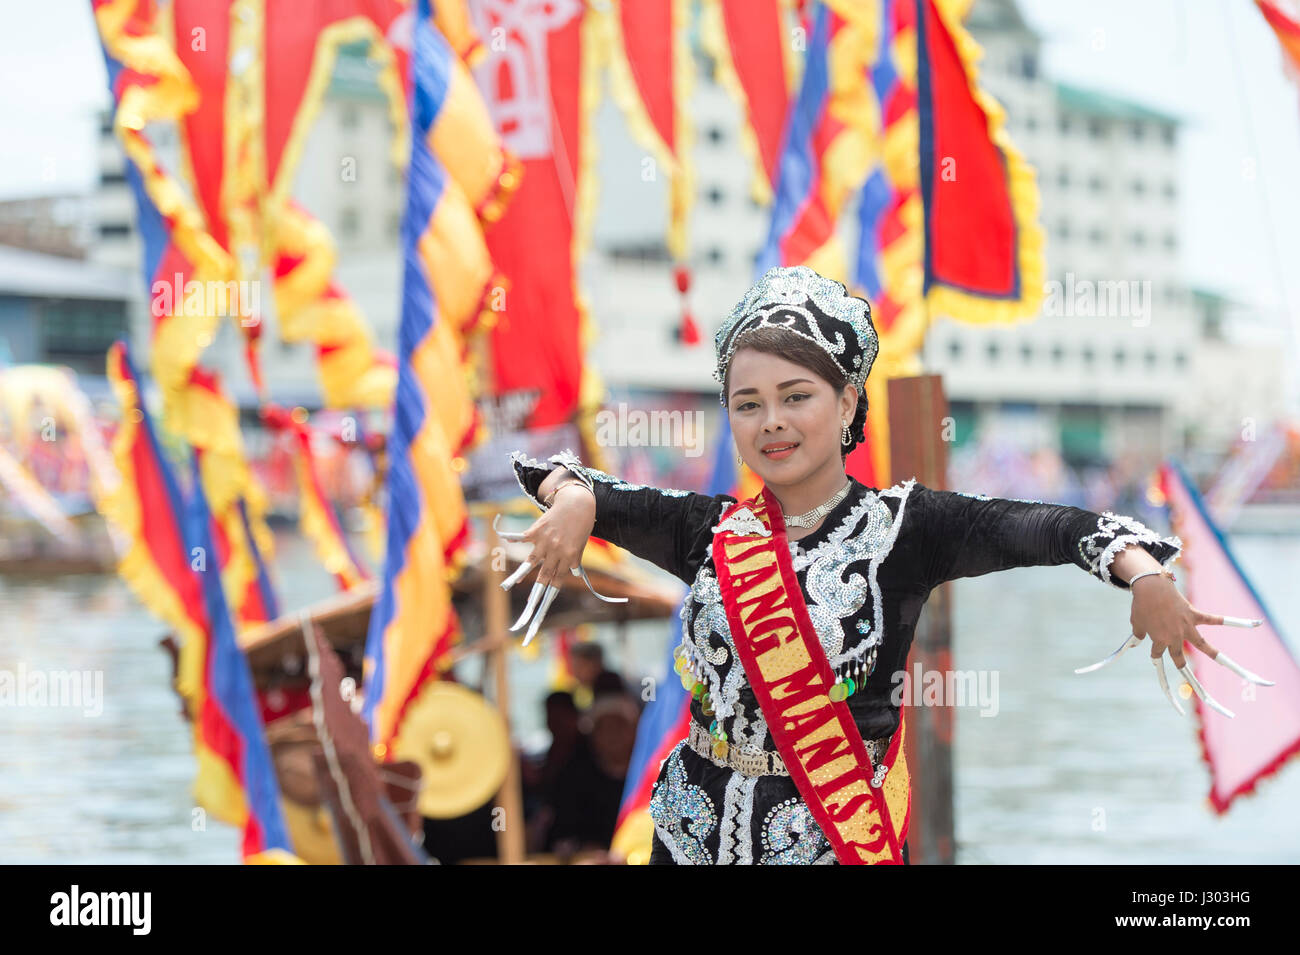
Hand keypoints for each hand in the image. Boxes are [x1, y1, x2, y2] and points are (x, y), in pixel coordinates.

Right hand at [494, 485, 607, 644]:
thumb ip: (573, 562)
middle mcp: (556, 555)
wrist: (578, 504)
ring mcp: (545, 543)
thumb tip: (574, 575)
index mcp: (568, 561)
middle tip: (524, 620)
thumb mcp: (579, 546)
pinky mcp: (537, 530)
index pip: (555, 587)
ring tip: (505, 588)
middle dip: (534, 603)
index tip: (536, 618)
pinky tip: (502, 536)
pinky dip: (511, 536)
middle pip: (542, 582)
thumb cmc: (580, 526)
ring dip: (518, 576)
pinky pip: (522, 537)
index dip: (545, 604)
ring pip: (529, 564)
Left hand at [1074, 575, 1270, 716]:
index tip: (1154, 649)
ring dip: (1222, 660)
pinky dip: (1233, 622)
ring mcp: (1187, 628)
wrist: (1150, 587)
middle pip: (1180, 661)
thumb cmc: (1141, 605)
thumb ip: (1139, 634)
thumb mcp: (1136, 622)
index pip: (1158, 655)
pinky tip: (1253, 624)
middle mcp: (1175, 638)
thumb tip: (1139, 640)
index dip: (1155, 653)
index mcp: (1159, 642)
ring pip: (1205, 648)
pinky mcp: (1195, 615)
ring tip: (1238, 673)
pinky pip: (1216, 620)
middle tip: (1200, 692)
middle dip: (1183, 670)